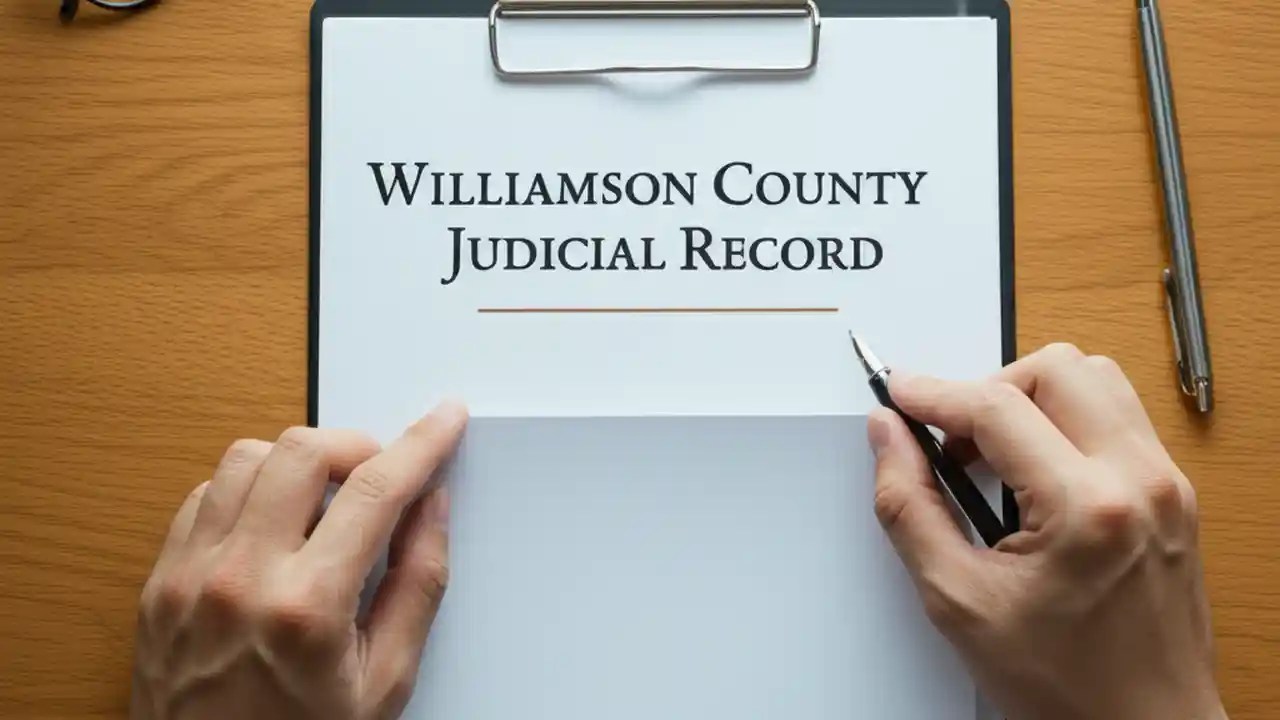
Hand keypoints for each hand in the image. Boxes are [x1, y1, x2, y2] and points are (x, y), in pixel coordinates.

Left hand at [131, 402, 467, 719]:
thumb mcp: (386, 682)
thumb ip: (418, 585)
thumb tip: (431, 507)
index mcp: (305, 609)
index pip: (376, 491)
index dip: (422, 444)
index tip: (445, 420)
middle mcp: (239, 579)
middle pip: (303, 450)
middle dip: (358, 445)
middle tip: (383, 475)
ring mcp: (189, 576)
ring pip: (245, 457)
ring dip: (298, 462)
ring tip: (326, 500)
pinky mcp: (159, 582)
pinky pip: (204, 494)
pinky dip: (248, 489)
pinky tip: (274, 522)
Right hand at [868, 344, 1224, 719]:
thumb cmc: (1067, 687)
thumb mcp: (958, 600)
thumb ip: (910, 507)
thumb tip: (888, 437)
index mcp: (1087, 509)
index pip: (997, 407)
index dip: (933, 393)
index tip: (898, 394)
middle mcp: (1140, 481)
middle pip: (1058, 368)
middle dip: (988, 387)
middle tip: (949, 436)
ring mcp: (1167, 484)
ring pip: (1095, 379)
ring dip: (1031, 397)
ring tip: (991, 454)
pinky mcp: (1175, 493)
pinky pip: (1117, 417)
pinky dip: (1065, 421)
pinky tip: (1032, 473)